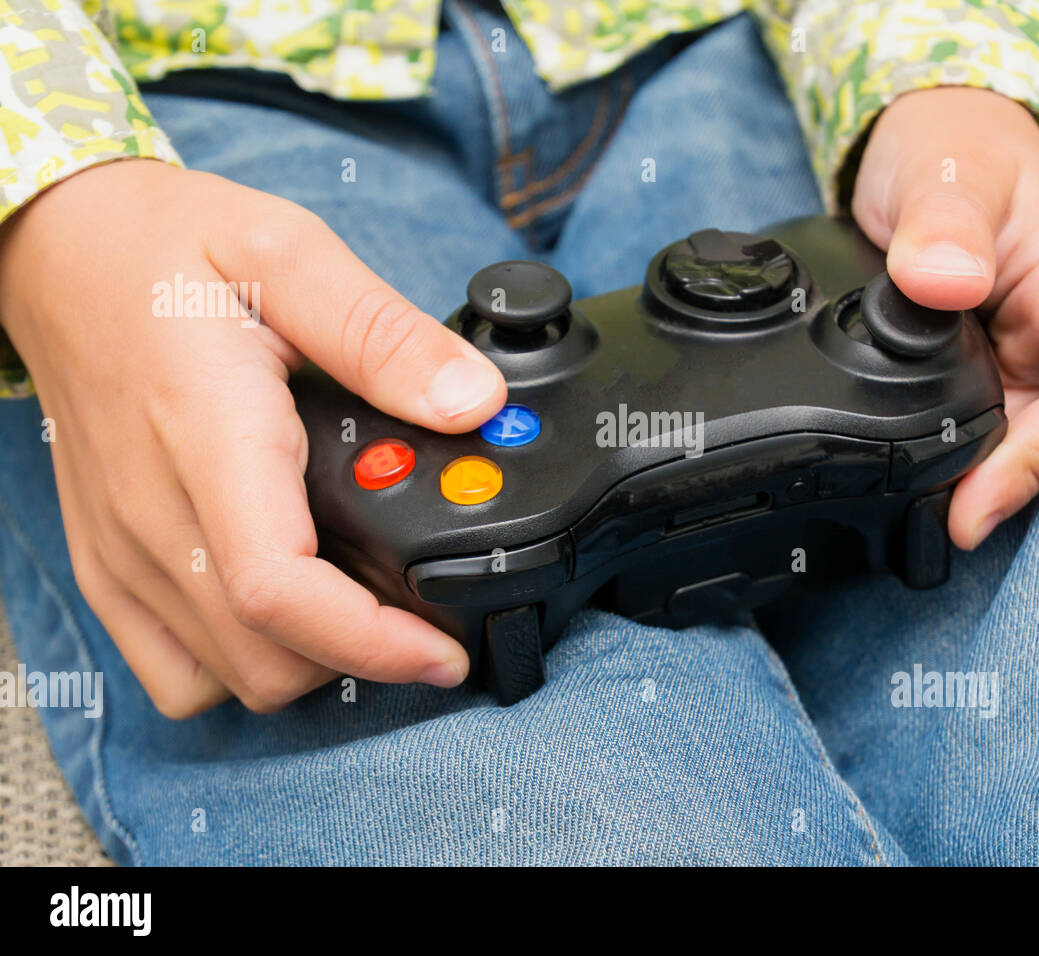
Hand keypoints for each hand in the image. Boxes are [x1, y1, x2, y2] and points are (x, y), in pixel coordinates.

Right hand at [0, 160, 506, 716]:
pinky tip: (288, 611)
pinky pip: (173, 668)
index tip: (443, 650)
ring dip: (309, 664)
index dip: (371, 641)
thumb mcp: (290, 253)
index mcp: (206, 432)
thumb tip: (473, 402)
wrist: (60, 252)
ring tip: (366, 609)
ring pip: (224, 677)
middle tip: (426, 618)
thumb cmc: (163, 246)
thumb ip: (385, 334)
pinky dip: (241, 665)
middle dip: (362, 659)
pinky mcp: (106, 563)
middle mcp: (152, 510)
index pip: (278, 586)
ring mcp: (122, 548)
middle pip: (263, 659)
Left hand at [852, 86, 1038, 548]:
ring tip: (903, 498)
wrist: (934, 148)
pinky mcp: (990, 380)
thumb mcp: (948, 170)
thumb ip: (944, 221)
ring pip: (1019, 454)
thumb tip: (943, 279)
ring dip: (970, 480)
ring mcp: (1028, 369)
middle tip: (920, 515)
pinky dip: (948, 459)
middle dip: (997, 488)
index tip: (970, 504)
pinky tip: (903, 471)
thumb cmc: (958, 148)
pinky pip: (982, 436)